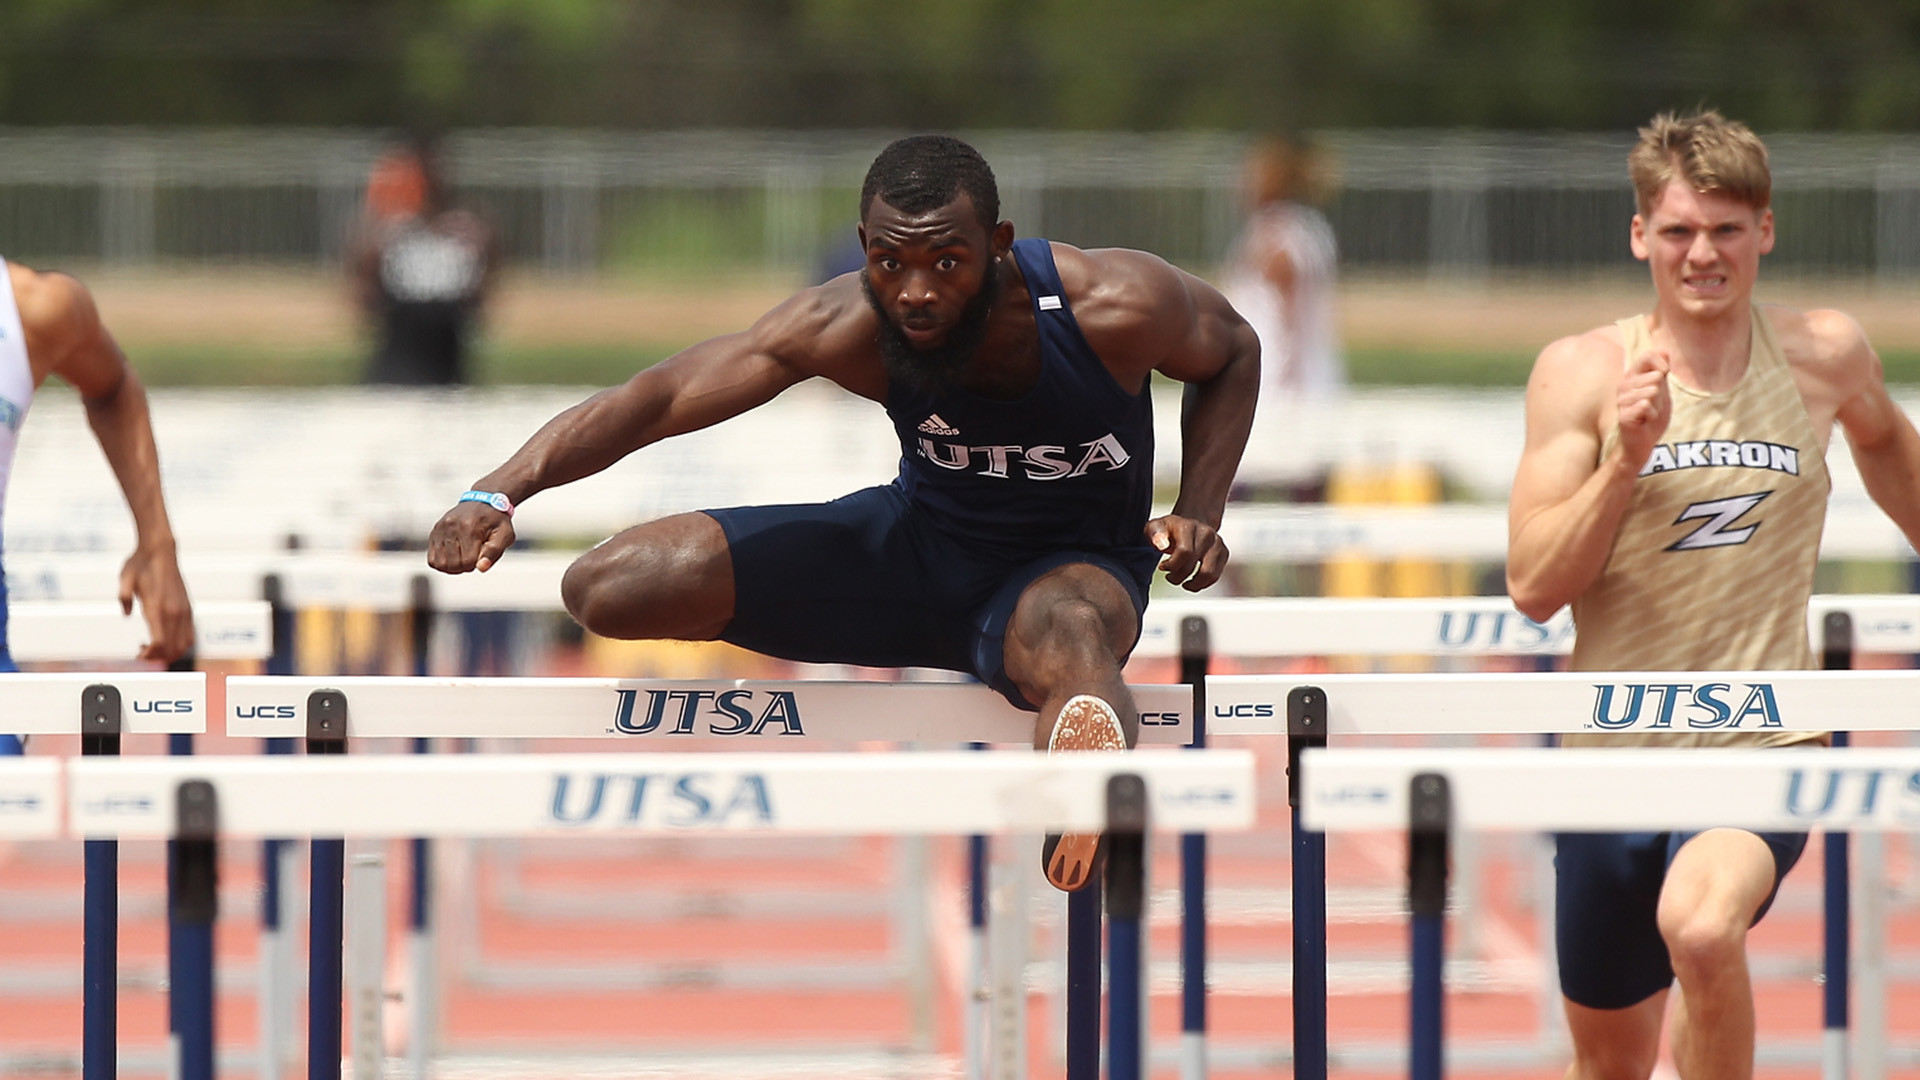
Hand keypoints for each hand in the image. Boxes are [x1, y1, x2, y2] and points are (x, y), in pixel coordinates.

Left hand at [119, 544, 193, 662]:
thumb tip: (127, 614)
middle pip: (172, 648)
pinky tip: (165, 639)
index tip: (139, 656)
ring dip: (170, 653)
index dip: (150, 655)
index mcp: (157, 606)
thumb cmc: (140, 564)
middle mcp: (174, 612)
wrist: (161, 550)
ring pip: (184, 644)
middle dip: (158, 658)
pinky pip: (189, 635)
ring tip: (153, 648)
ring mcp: (183, 611)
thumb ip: (124, 598)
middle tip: (142, 655)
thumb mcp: (125, 579)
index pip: (159, 642)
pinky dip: (179, 644)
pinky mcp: (188, 608)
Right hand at [428, 500, 516, 573]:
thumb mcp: (505, 535)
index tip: (482, 555)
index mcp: (470, 527)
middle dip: (465, 566)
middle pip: (453, 564)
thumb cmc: (496, 522)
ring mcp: (440, 528)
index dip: (477, 564)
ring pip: (440, 563)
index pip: (468, 561)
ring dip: (453, 566)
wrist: (484, 502)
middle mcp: (452, 526)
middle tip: (473, 556)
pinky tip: (453, 556)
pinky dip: (442, 563)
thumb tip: (481, 568)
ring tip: (463, 557)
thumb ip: (494, 552)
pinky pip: (431, 559)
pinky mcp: (435, 531)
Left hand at [1144, 514, 1228, 591]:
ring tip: (1184, 583)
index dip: (1172, 565)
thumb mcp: (1154, 528)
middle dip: (1178, 576)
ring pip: (1209, 574)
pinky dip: (1203, 583)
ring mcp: (1217, 543)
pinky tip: (1193, 580)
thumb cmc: (1169, 529)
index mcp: (1188, 526)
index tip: (1163, 567)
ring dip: (1193, 584)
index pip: (1184, 552)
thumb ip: (1154, 534)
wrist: (1189, 523)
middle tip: (1170, 576)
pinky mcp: (1223, 552)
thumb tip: (1162, 545)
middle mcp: (1206, 533)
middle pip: (1193, 566)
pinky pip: (1215, 575)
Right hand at [1616, 350, 1671, 469]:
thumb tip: (1665, 350)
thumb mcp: (1661, 390)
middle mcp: (1623, 386)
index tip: (1665, 377)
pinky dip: (1652, 415)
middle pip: (1655, 376)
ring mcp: (1621, 400)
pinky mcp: (1624, 415)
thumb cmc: (1650, 417)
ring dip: (1658, 406)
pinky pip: (1646, 406)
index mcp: (1632, 377)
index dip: (1663, 364)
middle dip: (1662, 394)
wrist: (1641, 444)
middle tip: (1654, 406)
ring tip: (1649, 414)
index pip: (1648, 356)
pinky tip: (1644, 421)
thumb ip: (1661, 371)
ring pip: (1652, 391)